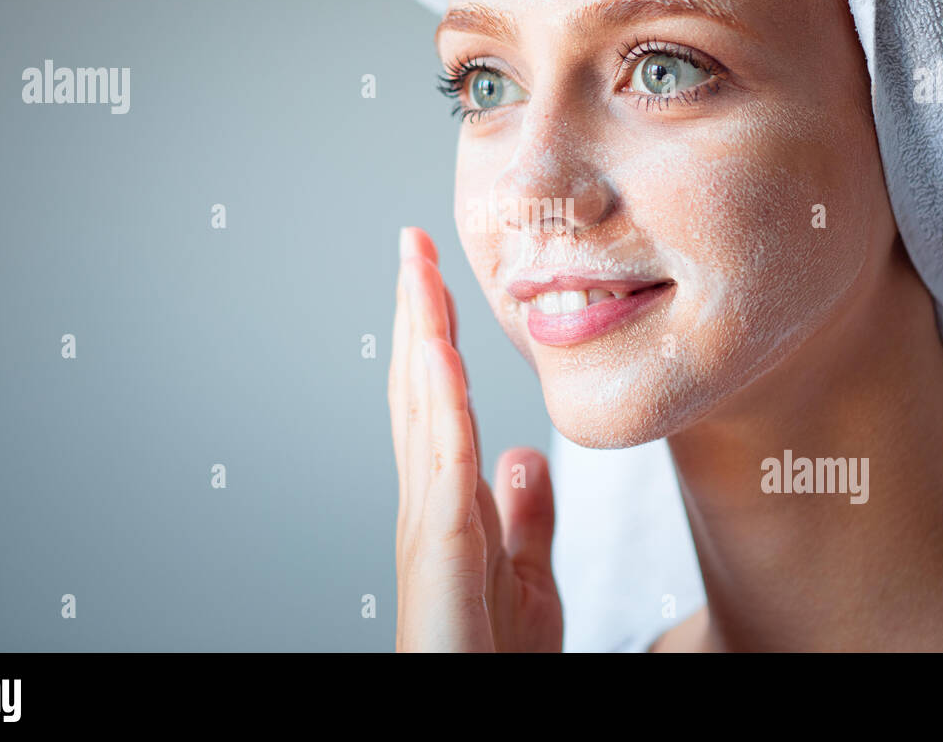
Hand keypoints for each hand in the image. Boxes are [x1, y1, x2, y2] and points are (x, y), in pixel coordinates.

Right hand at [389, 226, 562, 651]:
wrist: (474, 708)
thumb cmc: (495, 661)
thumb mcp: (529, 577)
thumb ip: (525, 515)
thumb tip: (527, 454)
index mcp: (451, 506)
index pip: (437, 402)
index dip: (434, 337)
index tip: (435, 277)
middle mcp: (429, 507)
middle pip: (418, 392)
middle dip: (417, 315)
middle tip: (413, 246)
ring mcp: (428, 529)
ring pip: (421, 412)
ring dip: (420, 335)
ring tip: (418, 270)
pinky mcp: (441, 554)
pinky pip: (442, 465)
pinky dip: (440, 404)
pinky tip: (438, 353)